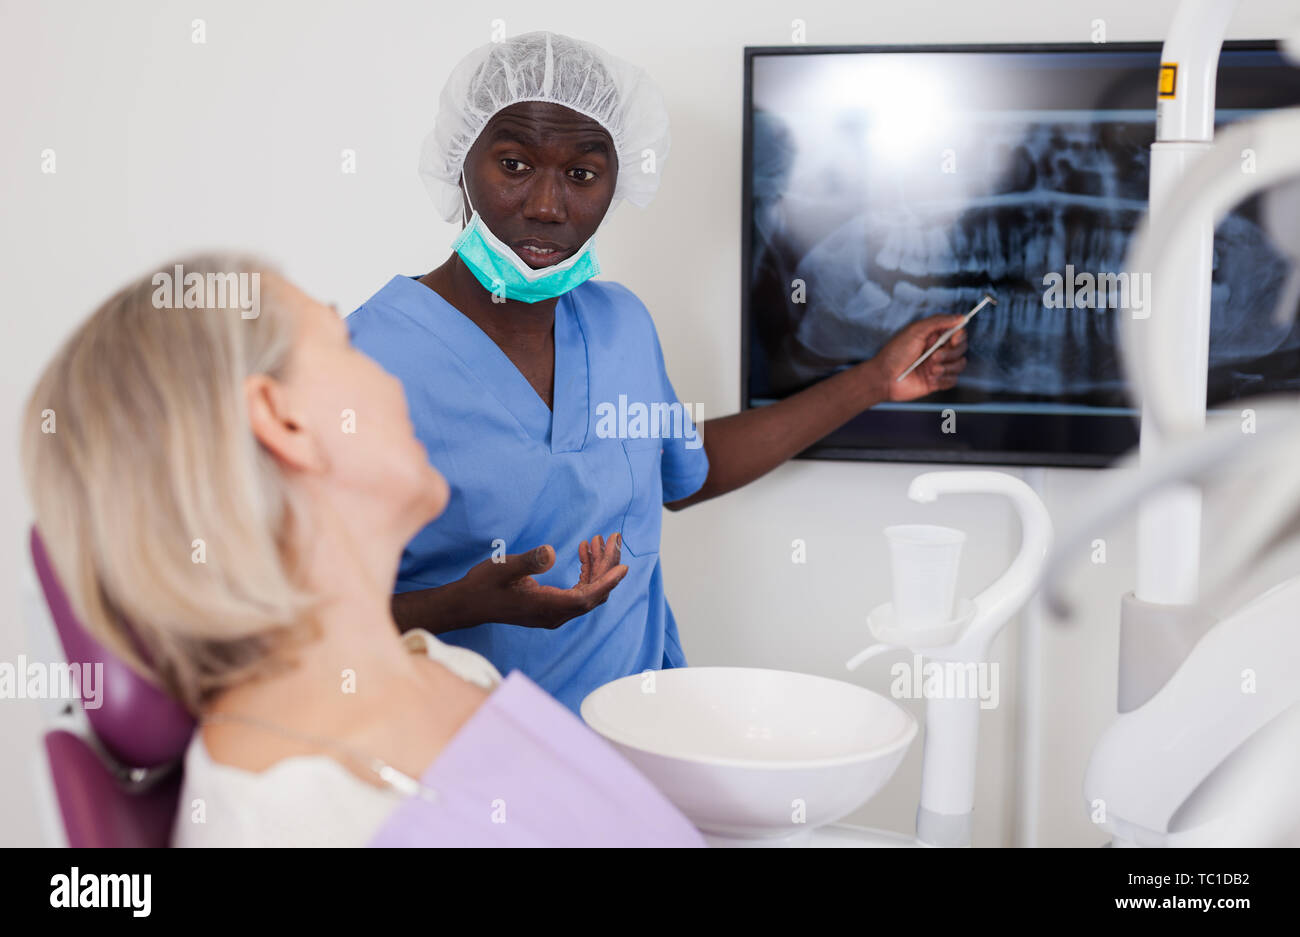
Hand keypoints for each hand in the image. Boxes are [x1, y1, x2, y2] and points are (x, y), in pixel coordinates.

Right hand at [461, 534, 628, 629]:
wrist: (469, 603)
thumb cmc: (485, 585)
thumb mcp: (504, 567)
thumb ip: (529, 561)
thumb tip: (552, 552)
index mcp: (546, 606)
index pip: (586, 597)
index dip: (607, 582)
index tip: (624, 566)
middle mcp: (554, 614)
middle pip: (592, 594)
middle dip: (606, 566)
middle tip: (613, 538)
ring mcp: (553, 613)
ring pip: (587, 592)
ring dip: (596, 567)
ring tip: (596, 540)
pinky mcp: (551, 608)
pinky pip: (578, 592)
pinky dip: (585, 572)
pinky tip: (583, 552)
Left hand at [869, 314, 968, 401]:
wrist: (885, 378)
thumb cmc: (895, 353)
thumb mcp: (916, 331)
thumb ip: (939, 321)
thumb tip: (960, 317)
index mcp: (934, 336)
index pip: (958, 333)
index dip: (960, 336)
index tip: (953, 339)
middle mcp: (938, 350)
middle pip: (961, 349)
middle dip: (950, 354)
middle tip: (933, 357)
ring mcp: (938, 366)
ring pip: (959, 365)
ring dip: (946, 367)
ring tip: (930, 369)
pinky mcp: (937, 381)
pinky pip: (953, 380)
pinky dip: (943, 380)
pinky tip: (930, 378)